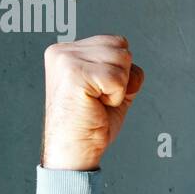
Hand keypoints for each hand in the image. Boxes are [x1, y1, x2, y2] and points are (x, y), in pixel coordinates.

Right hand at [41, 35, 144, 170]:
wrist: (75, 151)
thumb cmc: (91, 124)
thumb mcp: (112, 88)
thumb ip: (122, 68)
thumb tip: (131, 62)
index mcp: (66, 51)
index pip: (116, 42)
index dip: (120, 71)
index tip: (98, 92)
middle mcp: (62, 51)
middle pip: (122, 48)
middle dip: (122, 78)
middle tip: (98, 99)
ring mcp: (66, 60)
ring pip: (122, 60)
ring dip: (119, 88)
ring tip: (96, 102)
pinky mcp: (74, 74)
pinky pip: (118, 78)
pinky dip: (116, 97)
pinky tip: (96, 105)